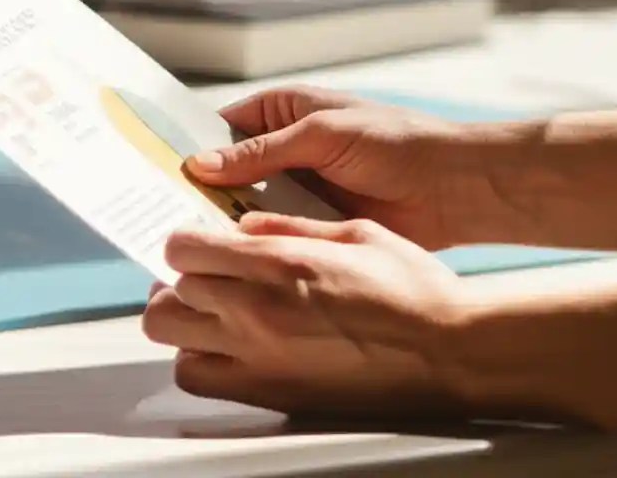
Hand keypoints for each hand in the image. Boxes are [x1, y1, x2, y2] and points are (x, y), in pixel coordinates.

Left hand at [142, 213, 470, 418]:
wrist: (447, 352)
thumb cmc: (411, 288)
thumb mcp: (354, 232)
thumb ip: (289, 225)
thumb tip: (242, 225)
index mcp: (277, 263)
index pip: (183, 248)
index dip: (187, 242)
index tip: (203, 243)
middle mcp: (254, 310)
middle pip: (168, 292)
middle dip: (182, 279)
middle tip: (208, 276)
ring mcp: (255, 356)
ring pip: (169, 335)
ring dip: (183, 319)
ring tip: (212, 312)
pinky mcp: (266, 392)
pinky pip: (195, 378)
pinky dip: (197, 360)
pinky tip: (225, 348)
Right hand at [186, 85, 528, 249]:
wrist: (454, 188)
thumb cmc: (395, 143)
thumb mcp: (321, 136)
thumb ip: (261, 152)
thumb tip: (200, 165)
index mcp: (284, 112)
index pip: (221, 127)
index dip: (187, 144)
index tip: (150, 166)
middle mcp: (283, 150)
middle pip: (226, 170)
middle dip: (197, 188)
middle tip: (156, 209)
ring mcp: (296, 190)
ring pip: (244, 205)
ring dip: (222, 220)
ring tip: (179, 238)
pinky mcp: (311, 225)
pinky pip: (271, 233)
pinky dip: (251, 244)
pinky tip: (223, 258)